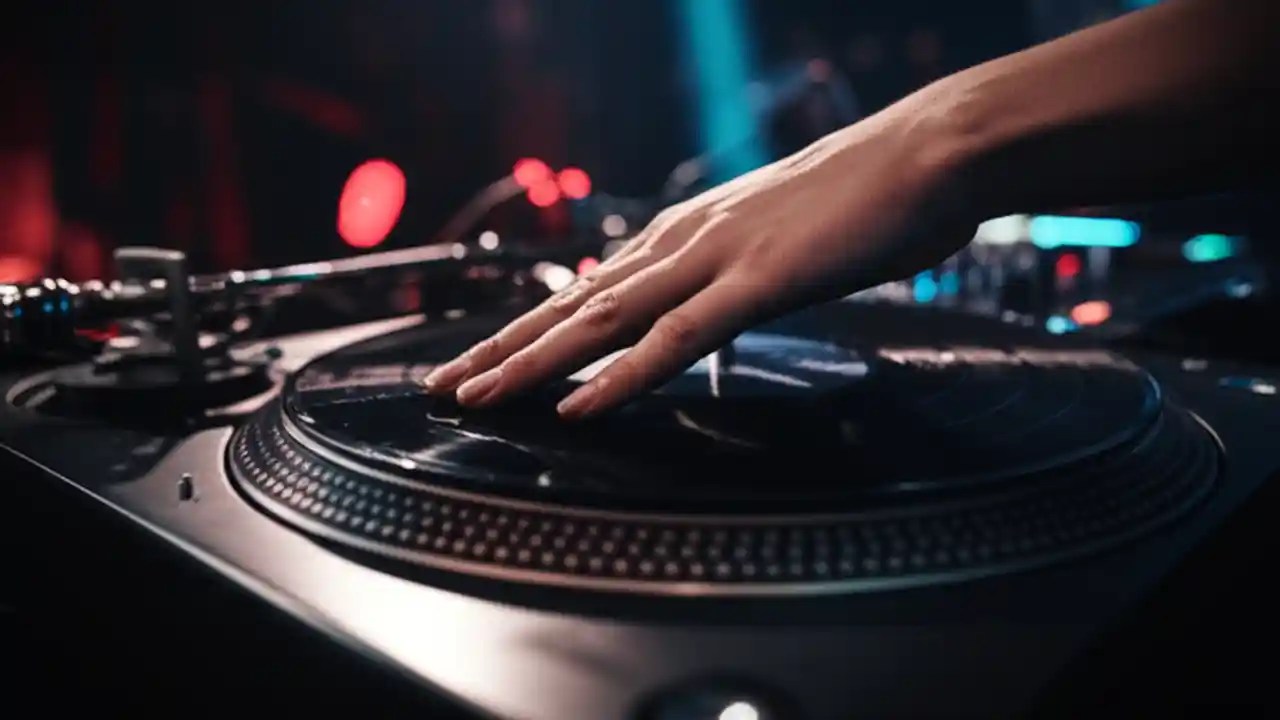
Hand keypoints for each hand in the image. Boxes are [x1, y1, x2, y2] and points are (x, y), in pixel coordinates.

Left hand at [422, 104, 977, 418]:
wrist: (928, 151)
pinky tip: (578, 406)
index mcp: (687, 232)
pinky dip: (622, 376)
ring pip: (604, 321)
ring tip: (478, 398)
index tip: (484, 360)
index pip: (591, 289)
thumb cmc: (866, 196)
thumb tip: (719, 294)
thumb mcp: (783, 234)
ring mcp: (716, 259)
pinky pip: (678, 339)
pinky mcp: (758, 281)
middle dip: (503, 349)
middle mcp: (683, 241)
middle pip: (574, 305)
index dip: (529, 328)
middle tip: (443, 387)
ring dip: (534, 363)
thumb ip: (737, 264)